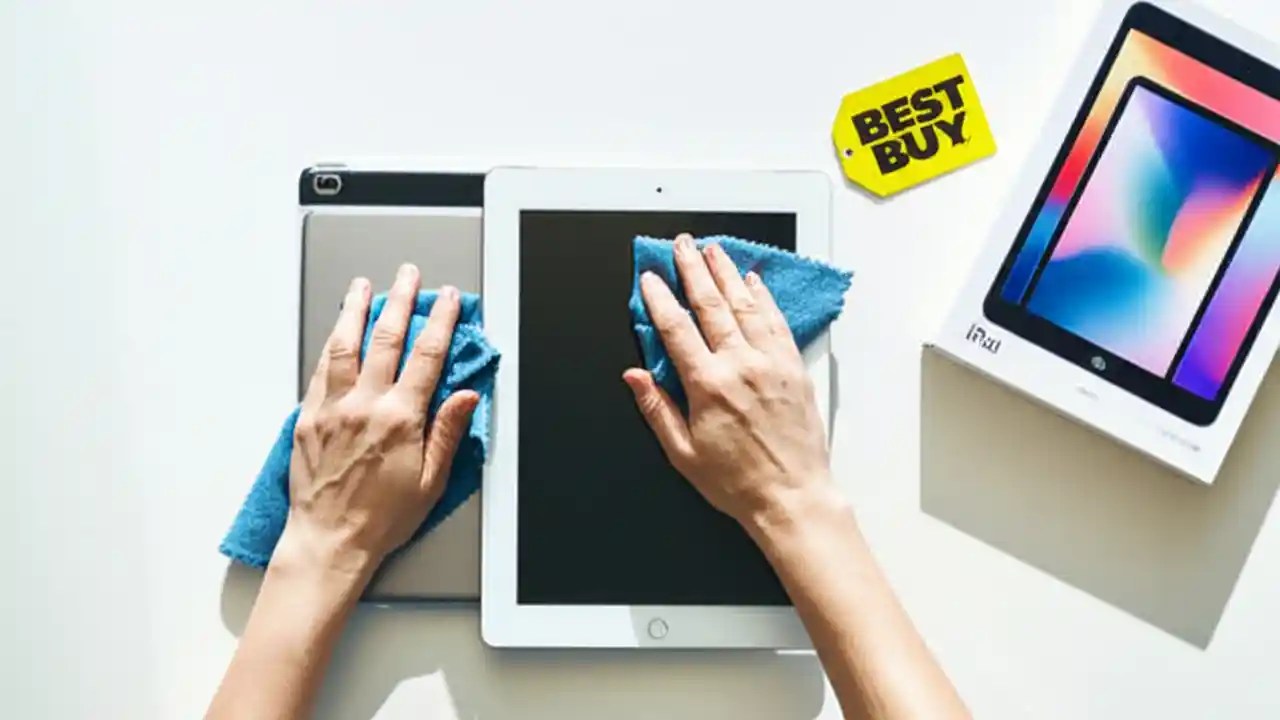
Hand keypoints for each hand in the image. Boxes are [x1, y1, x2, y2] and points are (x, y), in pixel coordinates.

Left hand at [284, 264, 478, 574]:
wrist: (329, 542)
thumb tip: (465, 395)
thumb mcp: (432, 481)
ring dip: (356, 309)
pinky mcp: (307, 418)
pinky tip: (336, 331)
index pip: (427, 356)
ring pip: (345, 345)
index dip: (441, 321)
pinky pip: (320, 370)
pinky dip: (330, 344)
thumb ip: (448, 432)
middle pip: (386, 338)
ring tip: (363, 286)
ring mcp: (332, 408)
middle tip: (408, 275)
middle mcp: (364, 406)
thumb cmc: (381, 520)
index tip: (448, 299)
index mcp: (400, 420)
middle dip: (401, 300)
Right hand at [623, 234, 836, 533]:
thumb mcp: (683, 454)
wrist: (793, 497)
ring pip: (744, 306)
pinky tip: (753, 282)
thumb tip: (634, 377)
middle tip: (681, 245)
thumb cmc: (739, 482)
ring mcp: (770, 364)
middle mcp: (741, 367)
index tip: (650, 278)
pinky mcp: (793, 368)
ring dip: (726, 274)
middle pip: (711, 305)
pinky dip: (763, 298)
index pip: (676, 329)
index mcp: (708, 386)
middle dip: (693, 270)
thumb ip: (657, 408)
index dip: (660, 298)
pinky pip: (776, 322)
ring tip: (713, 251)